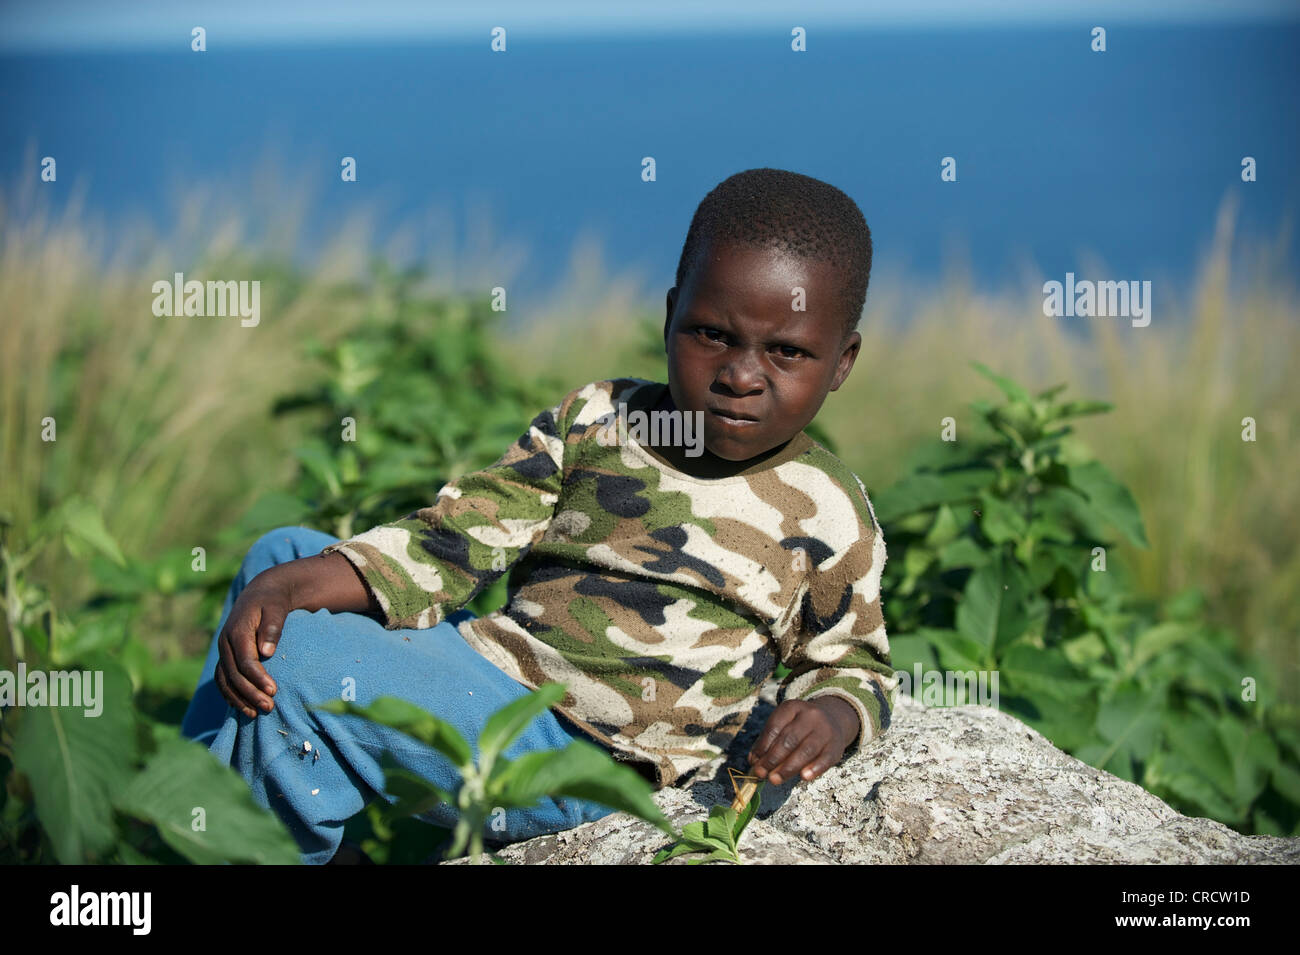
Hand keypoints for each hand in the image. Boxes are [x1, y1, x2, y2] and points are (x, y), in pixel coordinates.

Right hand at [214, 565, 297, 718]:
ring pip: (225, 680)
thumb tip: (267, 652)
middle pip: (234, 674)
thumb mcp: (276, 607)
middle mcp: (225, 642)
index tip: (274, 691)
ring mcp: (223, 650)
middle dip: (251, 693)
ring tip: (256, 714)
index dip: (258, 678)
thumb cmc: (273, 601)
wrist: (260, 593)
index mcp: (237, 631)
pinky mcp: (225, 656)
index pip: (245, 661)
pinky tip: (243, 707)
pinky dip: (230, 694)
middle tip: (269, 707)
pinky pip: (223, 679)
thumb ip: (273, 627)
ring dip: (239, 699)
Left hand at [746, 697, 859, 784]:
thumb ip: (769, 741)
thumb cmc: (800, 727)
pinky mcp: (836, 745)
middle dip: (773, 759)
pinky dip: (814, 769)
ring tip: (774, 780)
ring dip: (788, 768)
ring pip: (806, 750)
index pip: (774, 727)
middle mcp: (811, 716)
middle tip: (761, 773)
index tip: (753, 761)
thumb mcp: (784, 724)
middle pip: (789, 739)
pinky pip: (825, 759)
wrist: (832, 719)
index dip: (762, 746)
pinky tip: (803, 777)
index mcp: (792, 707)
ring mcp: (825, 730)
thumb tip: (754, 761)